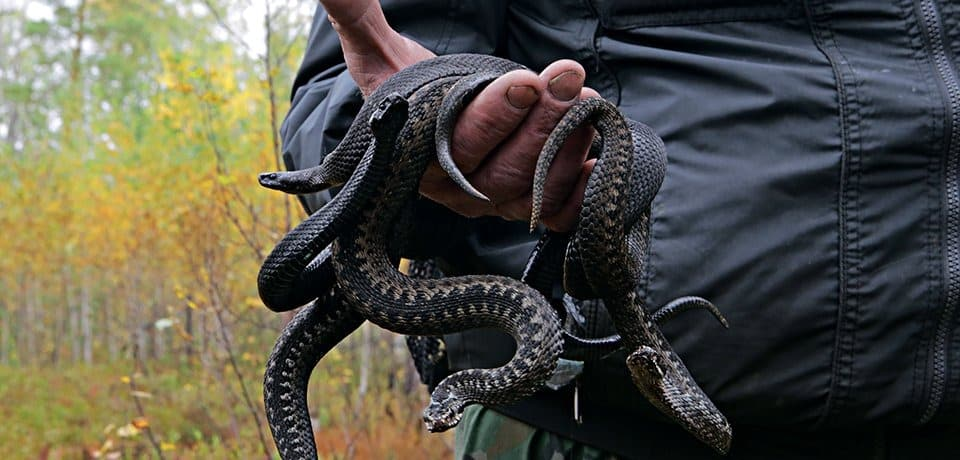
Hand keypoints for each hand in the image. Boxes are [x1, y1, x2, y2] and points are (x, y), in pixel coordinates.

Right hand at [321, 0, 593, 231]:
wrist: (428, 121)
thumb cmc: (409, 86)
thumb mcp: (377, 50)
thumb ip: (357, 16)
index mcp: (415, 153)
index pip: (459, 136)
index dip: (497, 112)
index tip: (529, 79)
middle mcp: (452, 186)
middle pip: (502, 165)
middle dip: (543, 122)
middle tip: (571, 81)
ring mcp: (488, 200)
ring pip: (531, 188)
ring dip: (566, 151)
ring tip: (590, 109)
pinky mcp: (518, 206)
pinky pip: (553, 213)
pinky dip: (580, 195)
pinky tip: (602, 162)